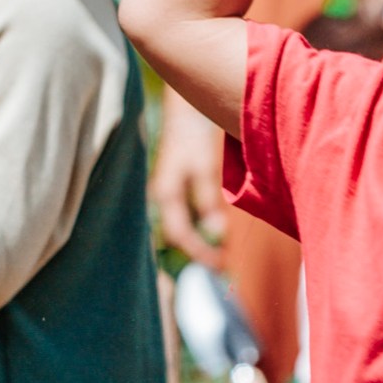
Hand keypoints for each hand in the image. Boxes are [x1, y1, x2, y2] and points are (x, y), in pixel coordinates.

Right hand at [151, 91, 228, 267]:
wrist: (184, 116)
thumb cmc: (193, 138)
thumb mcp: (203, 168)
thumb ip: (208, 200)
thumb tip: (216, 231)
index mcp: (166, 194)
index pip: (180, 234)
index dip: (199, 251)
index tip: (220, 263)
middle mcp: (161, 198)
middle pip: (177, 236)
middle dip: (198, 252)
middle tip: (222, 265)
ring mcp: (165, 195)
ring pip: (179, 229)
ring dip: (198, 243)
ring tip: (220, 255)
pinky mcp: (173, 192)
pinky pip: (183, 219)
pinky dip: (198, 230)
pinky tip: (213, 234)